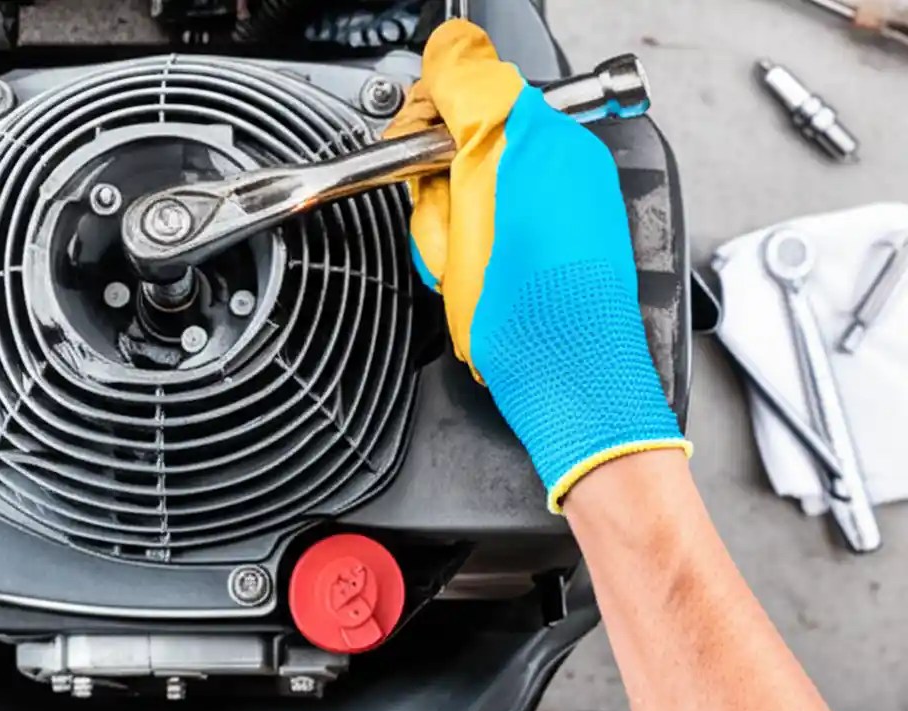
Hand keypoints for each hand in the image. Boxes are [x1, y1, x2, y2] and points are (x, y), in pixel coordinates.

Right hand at [386, 20, 688, 511]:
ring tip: (468, 266)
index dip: (427, 127)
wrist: (569, 384)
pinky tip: (481, 282)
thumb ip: (468, 98)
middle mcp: (562, 163)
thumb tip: (453, 49)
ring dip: (454, 227)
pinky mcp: (556, 240)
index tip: (418, 161)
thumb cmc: (528, 308)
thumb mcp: (477, 187)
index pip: (467, 86)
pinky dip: (474, 251)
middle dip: (440, 189)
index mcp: (545, 139)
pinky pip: (493, 225)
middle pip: (464, 143)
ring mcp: (562, 203)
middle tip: (449, 229)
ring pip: (471, 190)